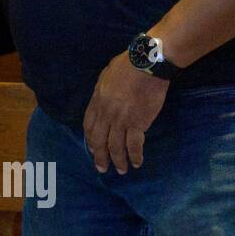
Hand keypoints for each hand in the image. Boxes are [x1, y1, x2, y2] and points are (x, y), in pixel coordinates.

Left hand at [82, 52, 168, 173]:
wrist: (145, 65)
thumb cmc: (126, 66)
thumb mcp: (105, 77)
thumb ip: (102, 92)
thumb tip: (103, 100)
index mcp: (96, 102)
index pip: (89, 126)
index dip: (91, 140)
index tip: (93, 149)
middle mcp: (106, 114)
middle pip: (99, 140)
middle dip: (100, 157)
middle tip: (102, 168)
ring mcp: (121, 120)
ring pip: (115, 146)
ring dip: (118, 160)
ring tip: (121, 170)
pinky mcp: (138, 123)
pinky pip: (133, 145)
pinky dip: (134, 156)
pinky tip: (136, 163)